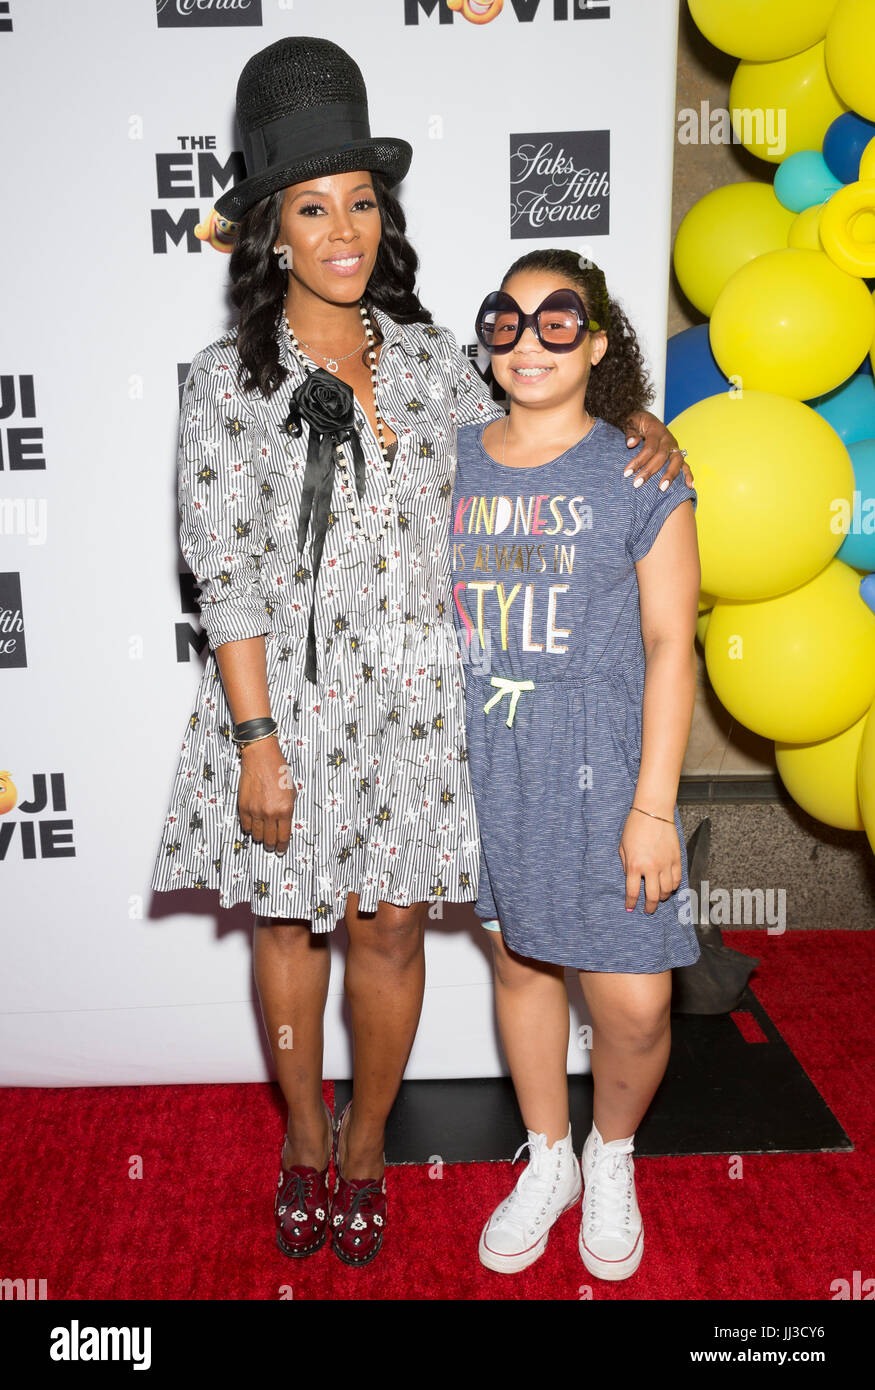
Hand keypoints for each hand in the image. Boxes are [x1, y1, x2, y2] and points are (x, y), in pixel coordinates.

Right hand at [237, 736, 295, 856]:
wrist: (261, 758)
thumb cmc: (279, 772)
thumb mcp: (292, 792)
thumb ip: (288, 810)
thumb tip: (284, 824)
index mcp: (285, 809)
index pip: (283, 836)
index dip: (282, 847)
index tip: (281, 850)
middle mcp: (270, 813)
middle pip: (269, 839)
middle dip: (271, 845)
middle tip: (271, 846)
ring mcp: (255, 811)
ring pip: (256, 835)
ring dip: (260, 838)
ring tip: (262, 836)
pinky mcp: (243, 807)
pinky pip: (245, 826)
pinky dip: (249, 829)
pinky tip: (253, 827)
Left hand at [618, 807, 681, 914]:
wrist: (653, 812)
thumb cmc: (635, 826)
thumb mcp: (623, 847)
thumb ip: (626, 864)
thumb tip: (630, 878)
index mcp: (635, 865)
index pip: (633, 892)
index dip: (631, 903)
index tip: (631, 908)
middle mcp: (651, 867)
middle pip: (653, 896)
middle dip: (650, 907)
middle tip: (648, 910)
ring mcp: (666, 864)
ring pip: (668, 890)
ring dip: (663, 897)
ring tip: (659, 898)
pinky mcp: (677, 858)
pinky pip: (677, 878)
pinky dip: (674, 886)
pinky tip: (669, 887)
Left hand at [623, 409, 693, 489]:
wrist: (646, 418)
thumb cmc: (637, 422)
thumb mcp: (630, 422)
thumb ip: (630, 432)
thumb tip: (631, 444)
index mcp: (656, 430)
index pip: (649, 448)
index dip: (638, 461)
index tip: (627, 473)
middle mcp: (668, 439)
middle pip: (661, 456)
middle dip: (649, 471)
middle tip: (637, 484)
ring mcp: (675, 447)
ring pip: (676, 461)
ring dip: (670, 475)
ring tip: (662, 489)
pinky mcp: (678, 453)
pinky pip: (685, 464)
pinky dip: (688, 475)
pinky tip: (689, 486)